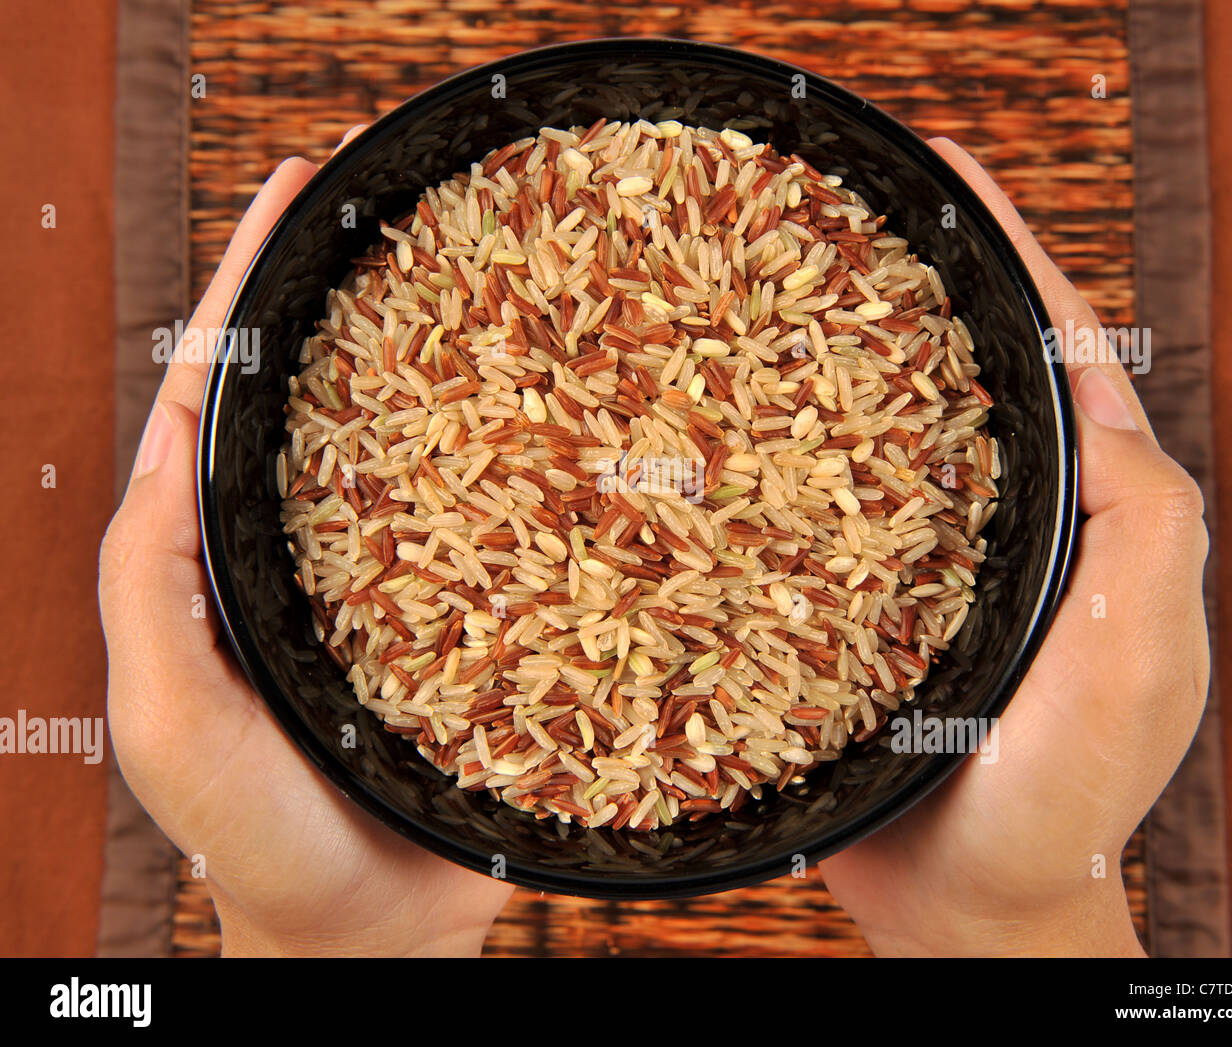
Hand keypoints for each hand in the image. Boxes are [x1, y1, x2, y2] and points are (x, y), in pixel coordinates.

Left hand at [99, 129, 513, 956]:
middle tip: (399, 195)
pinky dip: (526, 458)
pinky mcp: (474, 614)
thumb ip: (147, 590)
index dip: (248, 288)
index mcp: (225, 553)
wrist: (366, 927)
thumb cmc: (253, 837)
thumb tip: (167, 443)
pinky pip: (501, 521)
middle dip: (349, 290)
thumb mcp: (170, 718)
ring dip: (448, 355)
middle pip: (329, 393)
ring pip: (422, 442)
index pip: (223, 393)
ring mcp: (399, 575)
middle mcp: (313, 546)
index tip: (290, 194)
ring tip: (493, 269)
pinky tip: (565, 411)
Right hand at [820, 138, 1209, 956]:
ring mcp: (926, 562)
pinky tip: (721, 434)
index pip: (1062, 357)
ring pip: (879, 436)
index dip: (1013, 260)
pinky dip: (778, 465)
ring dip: (831, 362)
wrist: (970, 903)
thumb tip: (1102, 417)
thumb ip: (1144, 538)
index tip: (950, 179)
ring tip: (761, 292)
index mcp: (1090, 517)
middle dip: (913, 286)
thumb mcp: (1136, 668)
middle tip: (838, 212)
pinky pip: (817, 516)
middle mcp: (1006, 522)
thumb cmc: (1061, 799)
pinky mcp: (855, 607)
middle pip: (962, 376)